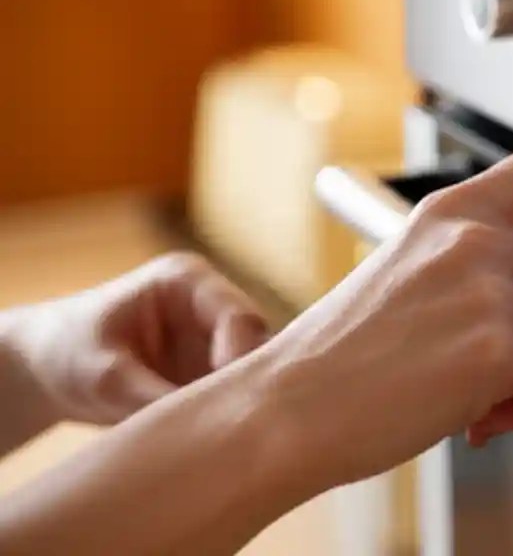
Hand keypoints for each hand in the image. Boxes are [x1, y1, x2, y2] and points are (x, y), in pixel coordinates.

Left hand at [7, 252, 269, 425]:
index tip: (223, 405)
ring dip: (243, 403)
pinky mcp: (216, 368)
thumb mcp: (105, 379)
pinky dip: (232, 415)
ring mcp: (218, 337)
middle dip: (248, 386)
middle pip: (260, 343)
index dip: (240, 360)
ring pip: (258, 371)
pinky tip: (218, 439)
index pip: (239, 316)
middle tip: (231, 427)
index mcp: (188, 280)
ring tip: (222, 436)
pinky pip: (241, 392)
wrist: (45, 368)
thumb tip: (207, 429)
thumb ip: (157, 397)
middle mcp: (213, 304)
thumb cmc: (66, 354)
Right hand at [252, 79, 512, 487]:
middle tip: (501, 354)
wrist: (287, 408)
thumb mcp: (407, 273)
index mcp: (456, 210)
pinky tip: (485, 410)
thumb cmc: (345, 351)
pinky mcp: (496, 347)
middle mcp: (476, 239)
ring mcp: (488, 289)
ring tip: (481, 386)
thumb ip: (481, 272)